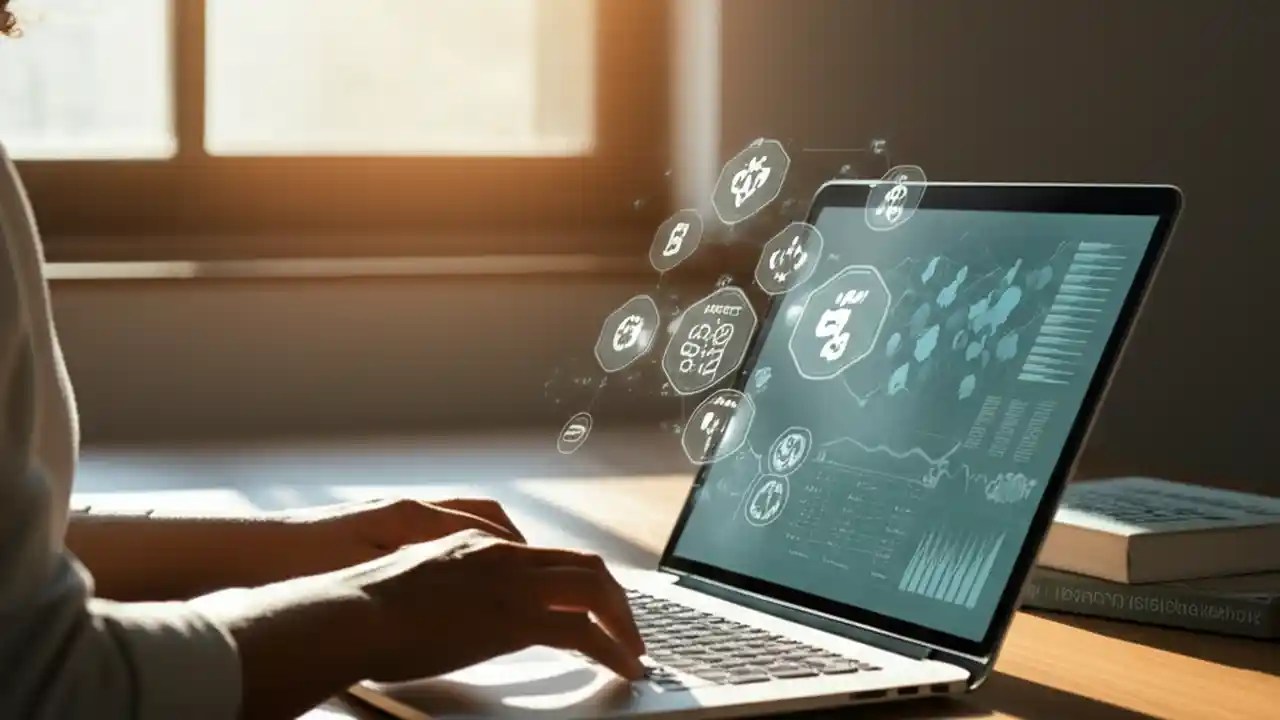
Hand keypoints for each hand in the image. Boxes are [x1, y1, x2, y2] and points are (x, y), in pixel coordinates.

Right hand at [201, 529, 645, 719]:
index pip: (553, 556)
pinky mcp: (513, 618)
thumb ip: (458, 588)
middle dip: (616, 601)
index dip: (585, 582)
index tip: (599, 608)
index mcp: (483, 545)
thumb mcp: (424, 583)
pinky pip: (582, 632)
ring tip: (634, 655)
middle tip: (628, 633)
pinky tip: (622, 670)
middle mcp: (505, 555)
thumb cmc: (370, 610)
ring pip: (593, 590)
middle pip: (585, 566)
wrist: (352, 614)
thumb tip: (470, 611)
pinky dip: (612, 650)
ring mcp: (511, 583)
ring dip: (622, 624)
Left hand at [259, 497, 527, 583]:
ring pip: (462, 519)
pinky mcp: (378, 526)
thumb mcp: (367, 574)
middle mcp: (408, 507)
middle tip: (538, 572)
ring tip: (508, 572)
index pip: (486, 526)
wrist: (250, 554)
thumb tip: (468, 571)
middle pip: (484, 514)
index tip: (543, 577)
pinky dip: (463, 544)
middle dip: (517, 542)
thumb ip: (419, 569)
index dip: (520, 551)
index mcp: (410, 515)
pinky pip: (439, 528)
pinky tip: (458, 573)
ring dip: (490, 541)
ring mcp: (394, 514)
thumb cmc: (303, 565)